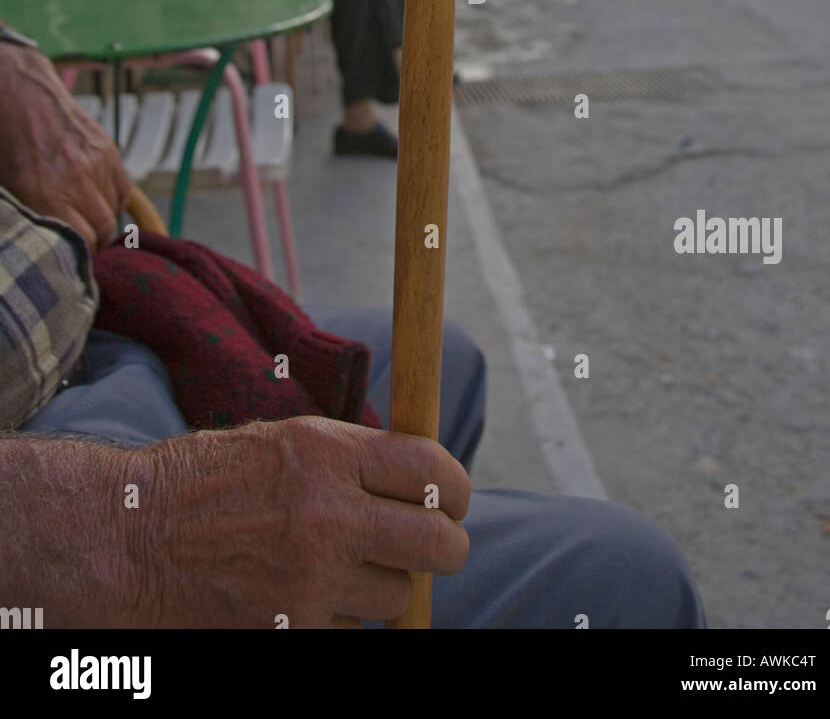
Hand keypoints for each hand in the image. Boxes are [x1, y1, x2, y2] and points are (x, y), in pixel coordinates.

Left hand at [0, 42, 128, 248]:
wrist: (20, 97)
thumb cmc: (6, 146)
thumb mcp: (9, 189)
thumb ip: (33, 217)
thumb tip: (50, 244)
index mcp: (46, 195)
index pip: (83, 242)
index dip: (79, 254)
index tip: (72, 258)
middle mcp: (76, 181)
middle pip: (103, 230)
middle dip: (94, 242)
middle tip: (81, 243)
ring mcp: (96, 164)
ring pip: (114, 211)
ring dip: (103, 220)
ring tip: (86, 220)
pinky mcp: (107, 150)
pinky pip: (122, 190)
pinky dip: (113, 200)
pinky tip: (98, 200)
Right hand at [128, 416, 470, 627]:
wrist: (125, 543)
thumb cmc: (203, 483)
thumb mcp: (280, 442)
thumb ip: (350, 458)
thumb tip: (422, 476)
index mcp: (324, 453)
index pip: (433, 470)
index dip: (456, 488)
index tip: (453, 500)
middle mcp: (326, 516)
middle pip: (440, 545)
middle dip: (441, 546)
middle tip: (426, 545)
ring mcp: (309, 583)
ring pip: (396, 598)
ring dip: (379, 587)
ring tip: (331, 565)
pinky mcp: (292, 635)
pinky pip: (350, 632)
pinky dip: (336, 619)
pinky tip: (294, 594)